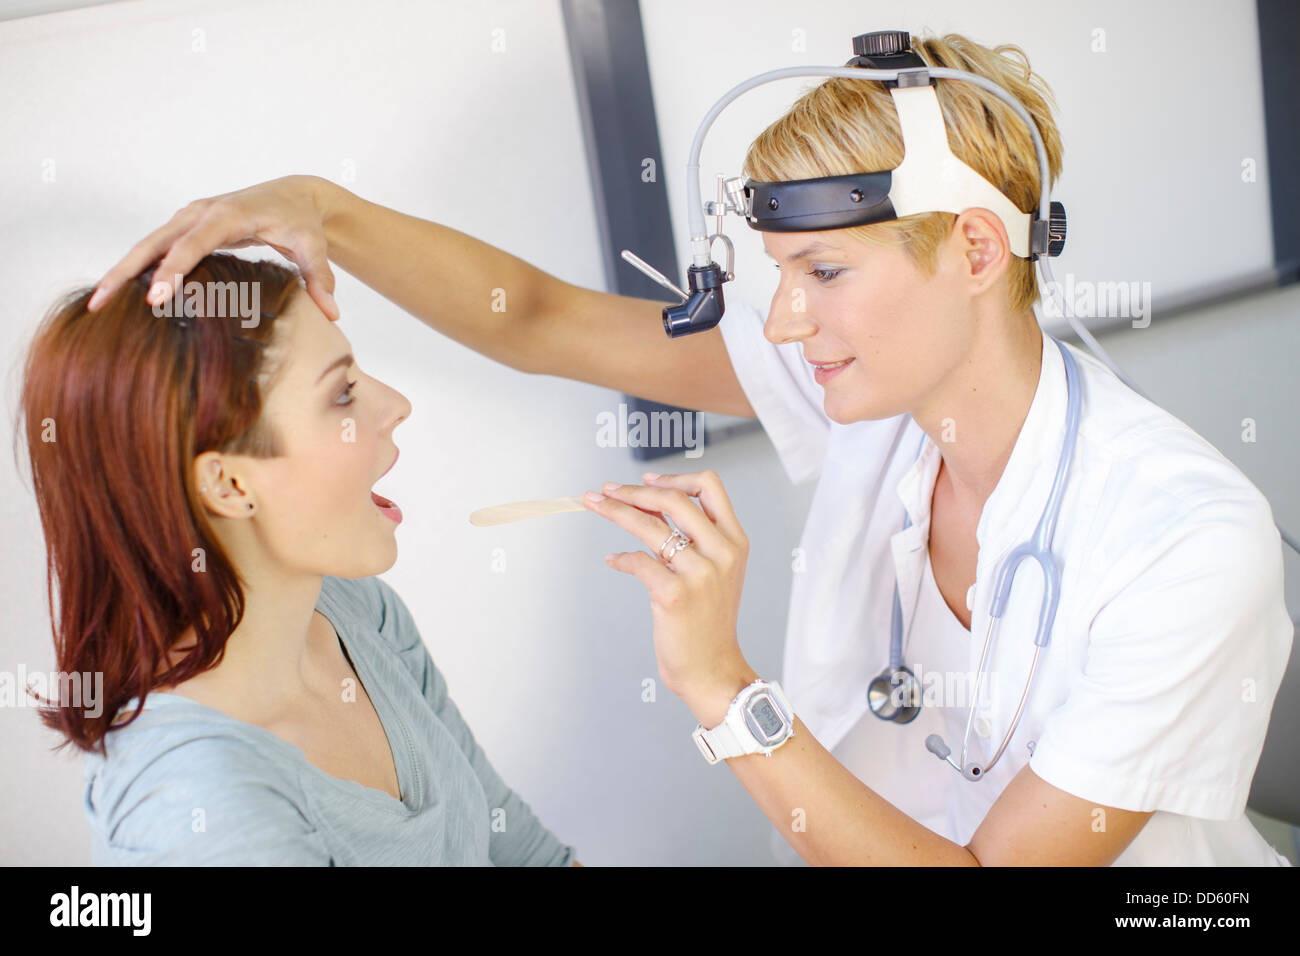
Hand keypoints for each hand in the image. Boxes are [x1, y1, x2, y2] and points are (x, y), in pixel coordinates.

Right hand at [86, 174, 342, 320]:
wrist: (295, 197)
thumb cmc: (302, 222)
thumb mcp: (314, 246)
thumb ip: (320, 277)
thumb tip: (333, 313)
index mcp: (227, 216)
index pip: (193, 245)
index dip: (173, 270)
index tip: (155, 297)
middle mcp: (200, 213)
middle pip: (155, 243)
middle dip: (126, 271)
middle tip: (101, 302)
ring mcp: (189, 219)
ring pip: (147, 245)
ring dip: (121, 271)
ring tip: (97, 303)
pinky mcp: (186, 228)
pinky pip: (155, 249)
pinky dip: (134, 268)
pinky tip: (118, 294)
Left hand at [583, 470, 752, 708]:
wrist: (712, 669)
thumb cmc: (708, 622)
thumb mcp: (713, 572)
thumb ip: (690, 538)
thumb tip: (648, 504)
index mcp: (734, 542)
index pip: (710, 487)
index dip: (674, 476)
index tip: (647, 478)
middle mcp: (722, 553)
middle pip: (674, 499)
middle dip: (634, 491)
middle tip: (607, 490)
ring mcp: (700, 574)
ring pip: (650, 526)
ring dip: (616, 511)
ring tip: (595, 505)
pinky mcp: (675, 595)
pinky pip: (638, 561)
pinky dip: (621, 558)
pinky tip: (613, 560)